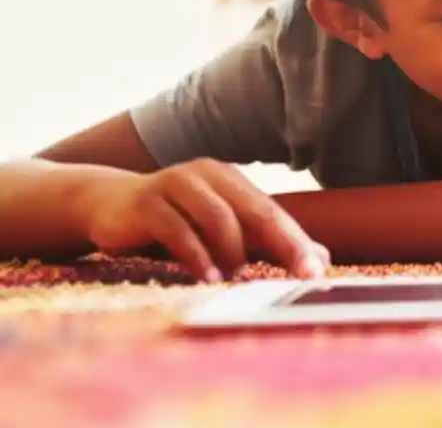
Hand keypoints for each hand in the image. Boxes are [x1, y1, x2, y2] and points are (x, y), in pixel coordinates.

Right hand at [77, 158, 328, 281]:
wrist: (105, 204)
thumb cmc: (171, 220)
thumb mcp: (219, 228)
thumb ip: (265, 242)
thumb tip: (322, 259)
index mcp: (229, 180)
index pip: (272, 212)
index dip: (297, 241)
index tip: (317, 271)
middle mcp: (207, 175)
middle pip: (256, 211)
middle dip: (283, 244)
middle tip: (301, 275)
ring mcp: (175, 184)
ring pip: (218, 218)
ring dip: (233, 253)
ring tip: (238, 280)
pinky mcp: (146, 202)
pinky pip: (178, 229)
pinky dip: (197, 256)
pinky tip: (207, 277)